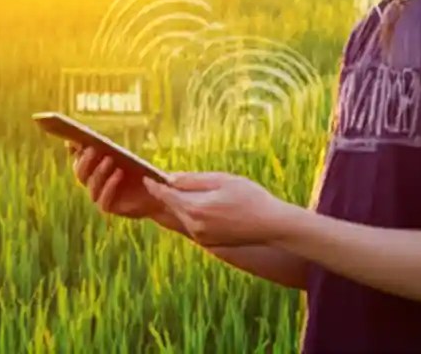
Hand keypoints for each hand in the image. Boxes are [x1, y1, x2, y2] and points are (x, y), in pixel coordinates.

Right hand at [68, 143, 185, 233]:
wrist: (155, 194)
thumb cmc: (138, 173)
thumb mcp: (124, 158)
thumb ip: (106, 149)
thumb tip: (91, 138)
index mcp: (92, 171)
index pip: (78, 161)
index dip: (75, 151)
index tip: (77, 142)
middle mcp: (92, 185)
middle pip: (80, 174)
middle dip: (85, 161)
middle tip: (92, 149)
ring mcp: (99, 197)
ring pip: (92, 185)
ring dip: (99, 171)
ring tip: (110, 159)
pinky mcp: (108, 208)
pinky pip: (103, 200)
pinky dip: (110, 185)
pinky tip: (118, 173)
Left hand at [142, 172, 298, 246]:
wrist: (272, 226)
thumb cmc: (251, 198)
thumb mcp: (222, 180)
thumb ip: (193, 180)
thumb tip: (171, 178)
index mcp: (195, 209)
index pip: (165, 196)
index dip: (154, 185)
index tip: (147, 177)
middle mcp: (194, 226)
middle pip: (170, 207)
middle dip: (163, 195)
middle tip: (156, 182)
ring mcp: (201, 237)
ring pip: (180, 217)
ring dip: (176, 205)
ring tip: (172, 191)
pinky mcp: (208, 243)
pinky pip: (191, 225)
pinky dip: (188, 214)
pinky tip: (192, 205)